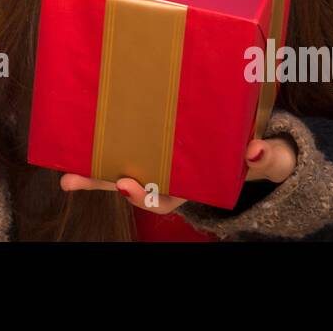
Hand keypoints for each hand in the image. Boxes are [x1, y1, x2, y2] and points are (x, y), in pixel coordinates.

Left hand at [59, 134, 298, 214]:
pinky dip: (104, 144)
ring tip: (64, 175)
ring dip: (92, 172)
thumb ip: (264, 155)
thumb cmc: (259, 152)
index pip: (165, 196)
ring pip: (121, 168)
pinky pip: (125, 144)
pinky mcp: (153, 139)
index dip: (145, 195)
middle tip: (71, 181)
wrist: (255, 145)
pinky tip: (80, 136)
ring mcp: (160, 160)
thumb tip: (254, 150)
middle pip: (132, 184)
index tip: (125, 186)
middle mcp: (172, 176)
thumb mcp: (268, 156)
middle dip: (101, 184)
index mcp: (196, 183)